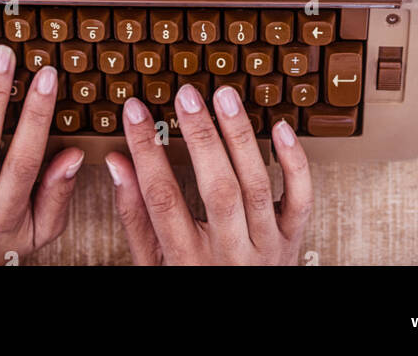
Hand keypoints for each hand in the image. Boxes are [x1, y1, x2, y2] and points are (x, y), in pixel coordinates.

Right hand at [106, 85, 311, 265]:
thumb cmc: (192, 280)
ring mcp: (265, 246)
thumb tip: (117, 161)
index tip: (135, 110)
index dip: (146, 150)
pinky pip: (300, 199)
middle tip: (186, 95)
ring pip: (256, 186)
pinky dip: (295, 163)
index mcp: (187, 261)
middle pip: (217, 190)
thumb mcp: (154, 262)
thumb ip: (135, 214)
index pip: (162, 197)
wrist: (240, 322)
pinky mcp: (292, 238)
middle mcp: (229, 254)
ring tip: (225, 96)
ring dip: (240, 137)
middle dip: (201, 138)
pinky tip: (280, 127)